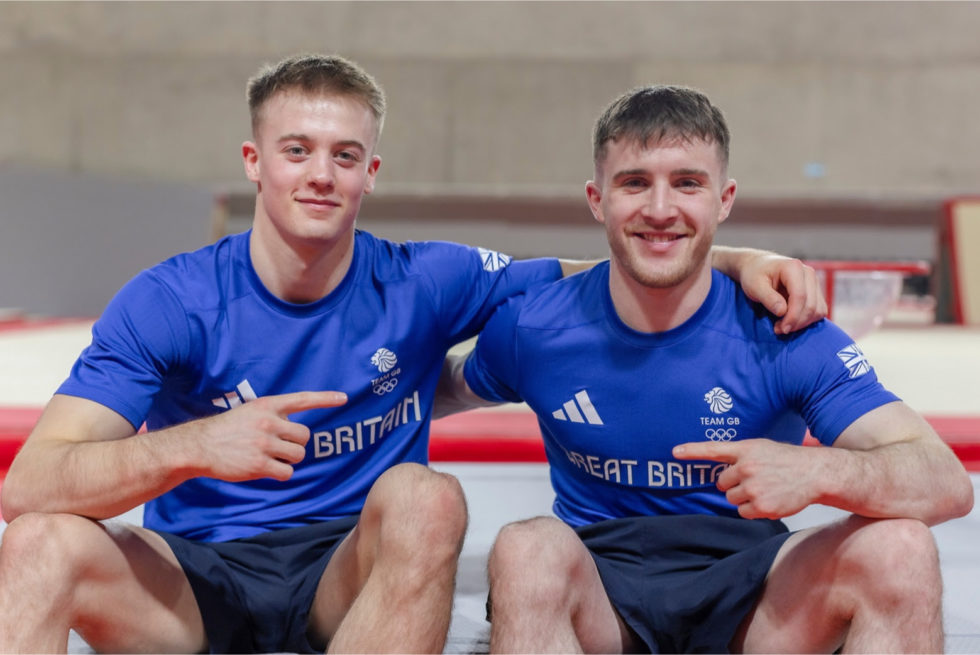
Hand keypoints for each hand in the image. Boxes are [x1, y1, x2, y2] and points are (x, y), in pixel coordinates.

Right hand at [191, 390, 346, 481]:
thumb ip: (274, 415)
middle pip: (305, 436)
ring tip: (272, 457)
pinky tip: (266, 469)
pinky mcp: (259, 465)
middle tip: (279, 446)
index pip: (302, 399)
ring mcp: (264, 444)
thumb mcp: (250, 411)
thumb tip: (297, 430)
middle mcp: (268, 422)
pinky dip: (281, 474)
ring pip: (298, 455)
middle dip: (296, 444)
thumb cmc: (228, 429)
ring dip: (290, 459)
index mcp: (267, 405)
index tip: (344, 398)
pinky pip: (287, 472)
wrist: (200, 445)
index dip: (325, 398)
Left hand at [673, 438, 818, 518]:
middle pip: (721, 483)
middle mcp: (747, 467)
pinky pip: (743, 512)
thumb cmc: (787, 460)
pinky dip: (752, 509)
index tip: (675, 452)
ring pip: (731, 499)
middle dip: (733, 484)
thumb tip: (720, 474)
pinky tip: (768, 499)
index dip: (692, 451)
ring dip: (743, 497)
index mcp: (746, 450)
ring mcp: (754, 488)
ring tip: (764, 488)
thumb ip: (739, 456)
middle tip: (754, 480)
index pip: (713, 449)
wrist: (815, 474)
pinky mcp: (762, 506)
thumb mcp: (761, 448)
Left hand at [739, 254, 826, 334]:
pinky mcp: (815, 292)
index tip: (781, 329)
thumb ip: (768, 298)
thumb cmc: (754, 275)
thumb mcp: (754, 286)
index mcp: (793, 268)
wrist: (758, 267)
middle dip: (796, 322)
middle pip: (811, 305)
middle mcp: (808, 273)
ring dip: (802, 323)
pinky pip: (819, 310)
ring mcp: (814, 282)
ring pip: (818, 310)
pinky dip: (807, 320)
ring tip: (782, 326)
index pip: (800, 296)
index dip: (793, 316)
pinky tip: (790, 321)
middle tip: (778, 330)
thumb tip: (782, 312)